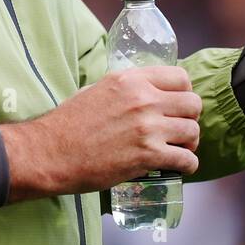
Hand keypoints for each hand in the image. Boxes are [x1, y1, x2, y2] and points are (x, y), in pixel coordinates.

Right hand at [0, 66, 201, 201]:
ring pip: (193, 131)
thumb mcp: (96, 89)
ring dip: (189, 142)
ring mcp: (148, 128)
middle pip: (193, 104)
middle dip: (189, 117)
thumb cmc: (68, 122)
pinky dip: (187, 164)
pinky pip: (187, 159)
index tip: (178, 104)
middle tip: (180, 128)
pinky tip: (179, 166)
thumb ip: (124, 88)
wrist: (50, 152)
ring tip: (179, 148)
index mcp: (131, 79)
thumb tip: (140, 91)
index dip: (184, 92)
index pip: (181, 77)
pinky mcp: (148, 156)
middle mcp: (144, 99)